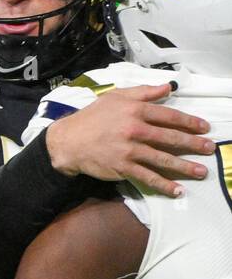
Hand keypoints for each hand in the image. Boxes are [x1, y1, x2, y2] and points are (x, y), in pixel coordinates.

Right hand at [45, 84, 214, 197]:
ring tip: (200, 172)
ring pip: (162, 159)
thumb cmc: (91, 117)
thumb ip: (143, 92)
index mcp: (136, 110)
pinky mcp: (122, 168)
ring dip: (184, 167)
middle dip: (193, 144)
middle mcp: (136, 130)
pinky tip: (176, 190)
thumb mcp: (116, 97)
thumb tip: (168, 88)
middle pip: (171, 138)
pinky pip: (146, 177)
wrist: (67, 141)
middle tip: (209, 149)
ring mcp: (129, 151)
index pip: (170, 116)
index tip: (204, 128)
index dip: (190, 122)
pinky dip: (163, 184)